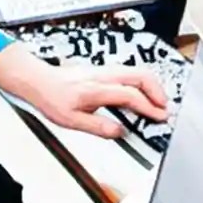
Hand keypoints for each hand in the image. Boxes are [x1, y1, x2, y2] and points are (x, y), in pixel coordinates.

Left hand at [0, 43, 167, 138]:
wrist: (37, 80)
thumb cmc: (50, 97)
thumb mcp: (71, 120)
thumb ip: (98, 126)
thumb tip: (119, 132)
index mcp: (96, 88)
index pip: (130, 95)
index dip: (148, 107)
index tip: (159, 117)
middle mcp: (102, 75)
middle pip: (140, 75)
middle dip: (157, 91)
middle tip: (164, 108)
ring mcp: (103, 70)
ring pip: (136, 71)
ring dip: (151, 86)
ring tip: (156, 103)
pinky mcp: (102, 70)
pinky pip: (128, 72)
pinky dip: (141, 83)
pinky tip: (141, 95)